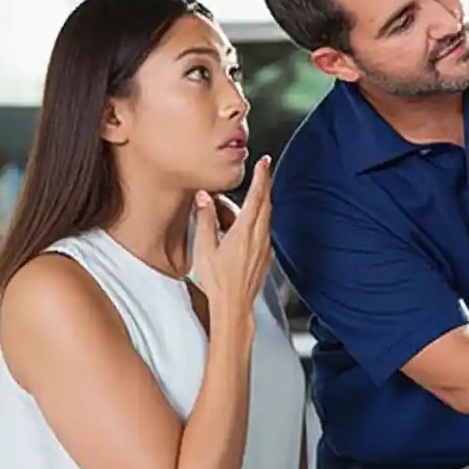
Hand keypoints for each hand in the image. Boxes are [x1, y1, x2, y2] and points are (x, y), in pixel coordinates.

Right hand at [191, 156, 273, 318]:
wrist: (234, 306)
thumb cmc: (218, 282)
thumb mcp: (205, 248)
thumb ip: (205, 220)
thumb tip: (203, 198)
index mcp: (244, 232)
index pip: (257, 197)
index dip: (261, 177)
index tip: (264, 162)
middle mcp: (259, 237)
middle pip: (265, 204)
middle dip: (264, 184)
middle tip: (262, 170)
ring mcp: (265, 247)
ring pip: (264, 217)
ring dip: (258, 203)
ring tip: (244, 199)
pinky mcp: (266, 256)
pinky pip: (263, 230)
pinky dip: (256, 220)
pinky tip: (245, 224)